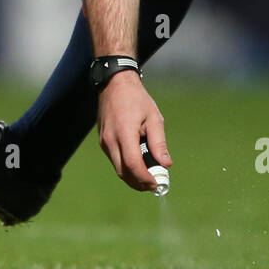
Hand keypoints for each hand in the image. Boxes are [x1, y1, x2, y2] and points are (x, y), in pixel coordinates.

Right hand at [97, 72, 171, 190]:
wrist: (114, 84)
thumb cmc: (136, 99)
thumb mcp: (153, 118)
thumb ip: (159, 143)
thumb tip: (166, 164)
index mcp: (124, 133)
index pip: (133, 165)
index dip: (145, 178)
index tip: (157, 183)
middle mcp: (110, 140)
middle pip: (123, 172)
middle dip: (139, 183)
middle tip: (155, 184)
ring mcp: (104, 142)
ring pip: (118, 168)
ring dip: (133, 177)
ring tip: (149, 176)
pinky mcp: (103, 141)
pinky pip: (115, 160)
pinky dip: (127, 167)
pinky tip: (139, 165)